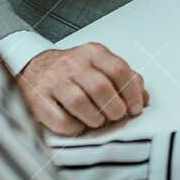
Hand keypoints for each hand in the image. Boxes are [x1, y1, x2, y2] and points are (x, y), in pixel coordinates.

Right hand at [16, 42, 148, 134]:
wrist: (35, 69)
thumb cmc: (73, 71)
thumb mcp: (100, 65)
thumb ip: (124, 79)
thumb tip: (144, 98)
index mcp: (92, 53)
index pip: (119, 70)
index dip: (132, 93)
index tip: (136, 107)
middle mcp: (72, 63)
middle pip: (101, 88)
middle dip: (115, 108)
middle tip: (117, 116)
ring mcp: (53, 80)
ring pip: (80, 102)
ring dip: (95, 118)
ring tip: (98, 121)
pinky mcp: (38, 99)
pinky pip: (60, 119)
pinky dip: (74, 127)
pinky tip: (79, 125)